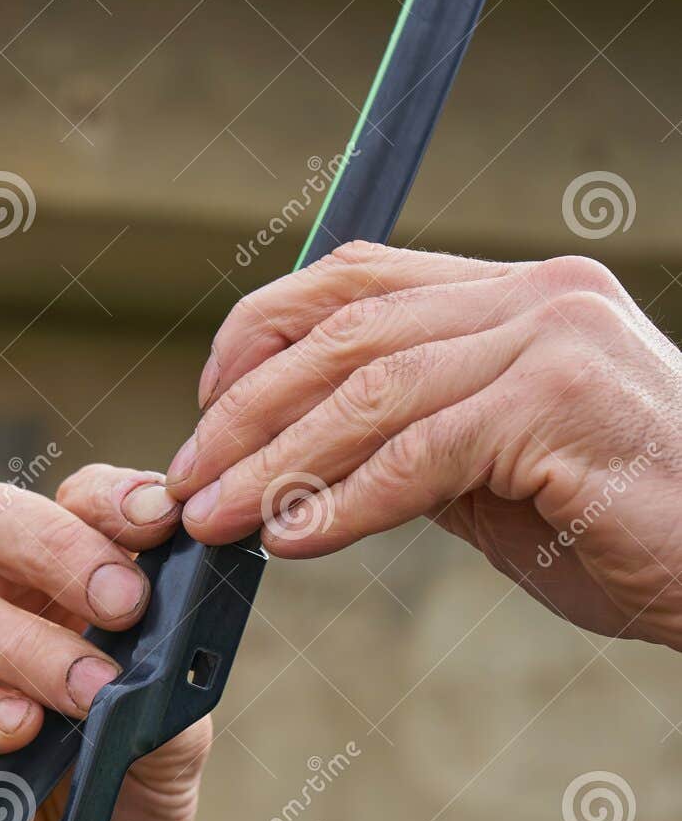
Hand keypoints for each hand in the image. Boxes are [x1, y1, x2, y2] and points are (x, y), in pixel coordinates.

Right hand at [0, 465, 200, 820]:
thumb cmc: (130, 791)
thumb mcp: (177, 741)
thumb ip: (178, 685)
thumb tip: (178, 647)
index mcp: (66, 585)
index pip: (73, 503)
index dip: (110, 498)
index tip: (159, 519)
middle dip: (60, 548)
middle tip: (125, 602)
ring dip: (30, 649)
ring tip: (91, 695)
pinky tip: (17, 731)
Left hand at [168, 243, 681, 648]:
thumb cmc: (632, 530)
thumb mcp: (504, 477)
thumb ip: (419, 446)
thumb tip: (311, 461)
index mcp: (519, 296)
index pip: (359, 280)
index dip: (264, 335)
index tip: (206, 406)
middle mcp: (535, 296)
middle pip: (348, 333)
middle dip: (248, 411)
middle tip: (187, 479)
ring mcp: (553, 341)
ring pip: (371, 391)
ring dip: (276, 462)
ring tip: (216, 518)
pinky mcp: (561, 406)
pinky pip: (421, 455)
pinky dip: (344, 500)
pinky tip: (293, 539)